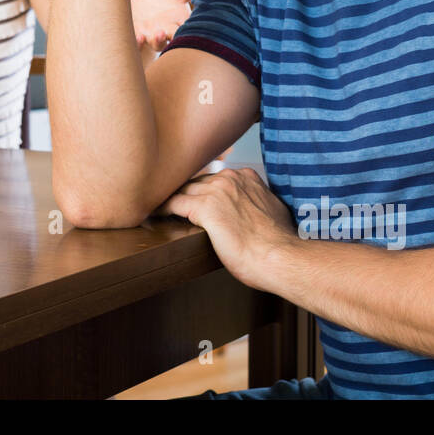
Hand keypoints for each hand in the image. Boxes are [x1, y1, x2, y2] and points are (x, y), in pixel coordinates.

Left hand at [131, 0, 199, 52]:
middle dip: (178, 40)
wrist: (139, 0)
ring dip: (158, 41)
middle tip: (179, 35)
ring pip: (157, 44)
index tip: (196, 28)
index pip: (190, 29)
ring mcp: (151, 35)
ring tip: (159, 34)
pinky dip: (139, 42)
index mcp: (179, 22)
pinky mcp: (137, 34)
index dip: (194, 31)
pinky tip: (139, 37)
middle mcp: (167, 31)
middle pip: (175, 41)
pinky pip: (138, 42)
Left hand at [159, 165, 295, 292]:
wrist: (280, 258)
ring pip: (183, 190)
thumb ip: (256, 202)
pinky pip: (174, 203)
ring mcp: (217, 191)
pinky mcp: (205, 208)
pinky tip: (153, 214)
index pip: (214, 178)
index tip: (192, 197)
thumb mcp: (272, 211)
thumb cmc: (278, 244)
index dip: (201, 189)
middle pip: (196, 181)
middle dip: (184, 192)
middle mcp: (231, 178)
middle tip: (169, 202)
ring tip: (156, 206)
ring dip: (170, 198)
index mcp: (246, 176)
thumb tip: (251, 210)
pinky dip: (162, 208)